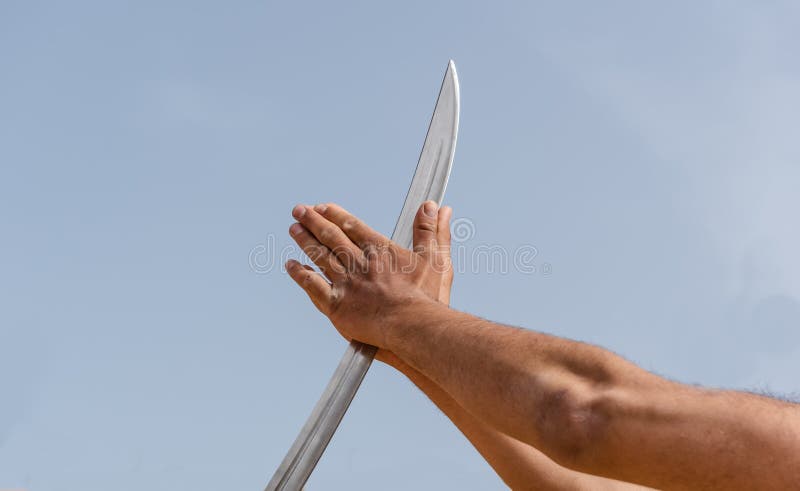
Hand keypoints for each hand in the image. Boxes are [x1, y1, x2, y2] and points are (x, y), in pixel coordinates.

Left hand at [286, 201, 452, 348]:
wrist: (412, 328)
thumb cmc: (427, 298)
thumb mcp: (436, 259)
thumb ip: (432, 231)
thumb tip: (435, 206)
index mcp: (380, 250)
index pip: (352, 225)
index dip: (335, 214)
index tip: (322, 206)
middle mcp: (359, 263)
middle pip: (331, 236)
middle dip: (313, 221)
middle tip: (299, 210)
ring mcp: (345, 283)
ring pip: (319, 256)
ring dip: (305, 240)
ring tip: (293, 229)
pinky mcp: (336, 305)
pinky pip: (312, 285)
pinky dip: (300, 274)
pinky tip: (291, 265)